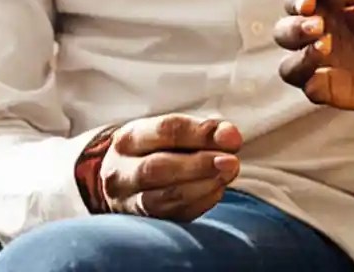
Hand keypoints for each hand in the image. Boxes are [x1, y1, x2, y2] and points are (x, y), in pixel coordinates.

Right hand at [100, 114, 243, 220]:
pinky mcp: (145, 222)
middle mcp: (122, 172)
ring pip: (164, 198)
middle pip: (157, 168)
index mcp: (128, 139)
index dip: (201, 133)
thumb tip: (230, 137)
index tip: (232, 137)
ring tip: (227, 175)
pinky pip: (175, 216)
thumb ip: (204, 131)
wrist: (126, 179)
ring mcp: (129, 202)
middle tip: (231, 162)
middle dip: (199, 165)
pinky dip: (201, 202)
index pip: (165, 131)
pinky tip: (217, 189)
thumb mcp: (173, 131)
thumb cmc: (157, 149)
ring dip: (203, 186)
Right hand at [274, 0, 353, 116]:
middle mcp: (321, 39)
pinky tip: (326, 73)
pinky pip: (309, 89)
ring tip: (325, 46)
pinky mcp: (334, 92)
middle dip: (293, 26)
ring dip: (299, 54)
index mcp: (330, 12)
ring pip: (288, 66)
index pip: (297, 2)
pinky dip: (310, 80)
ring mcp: (325, 68)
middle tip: (317, 25)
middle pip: (284, 33)